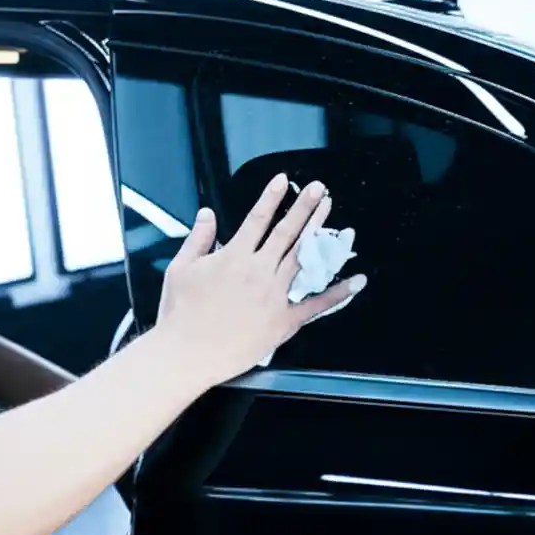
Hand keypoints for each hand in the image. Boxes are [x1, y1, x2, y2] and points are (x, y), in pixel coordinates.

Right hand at [152, 173, 366, 386]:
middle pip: (287, 232)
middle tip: (319, 190)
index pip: (257, 218)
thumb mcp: (180, 269)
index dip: (271, 197)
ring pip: (302, 257)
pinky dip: (338, 293)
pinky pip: (315, 304)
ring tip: (329, 214)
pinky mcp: (284, 320)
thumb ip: (197, 238)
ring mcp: (274, 295)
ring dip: (318, 233)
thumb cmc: (180, 315)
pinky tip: (355, 281)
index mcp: (234, 257)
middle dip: (304, 207)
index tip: (283, 180)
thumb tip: (207, 214)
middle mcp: (258, 271)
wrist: (186, 354)